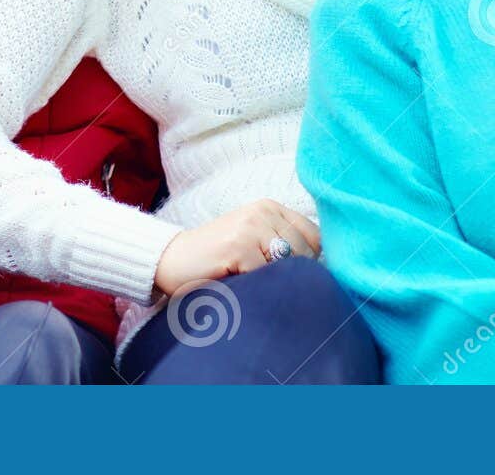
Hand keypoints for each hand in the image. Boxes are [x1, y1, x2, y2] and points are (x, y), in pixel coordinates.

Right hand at [153, 199, 319, 297]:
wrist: (170, 261)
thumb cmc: (216, 260)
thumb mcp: (253, 243)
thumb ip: (284, 247)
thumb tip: (324, 272)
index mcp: (271, 207)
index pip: (315, 237)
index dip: (311, 263)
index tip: (292, 279)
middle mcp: (264, 211)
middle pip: (307, 253)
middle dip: (295, 277)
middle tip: (268, 288)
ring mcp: (251, 226)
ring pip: (290, 265)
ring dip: (276, 283)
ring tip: (253, 286)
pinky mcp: (239, 246)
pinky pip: (267, 276)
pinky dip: (257, 288)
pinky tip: (238, 285)